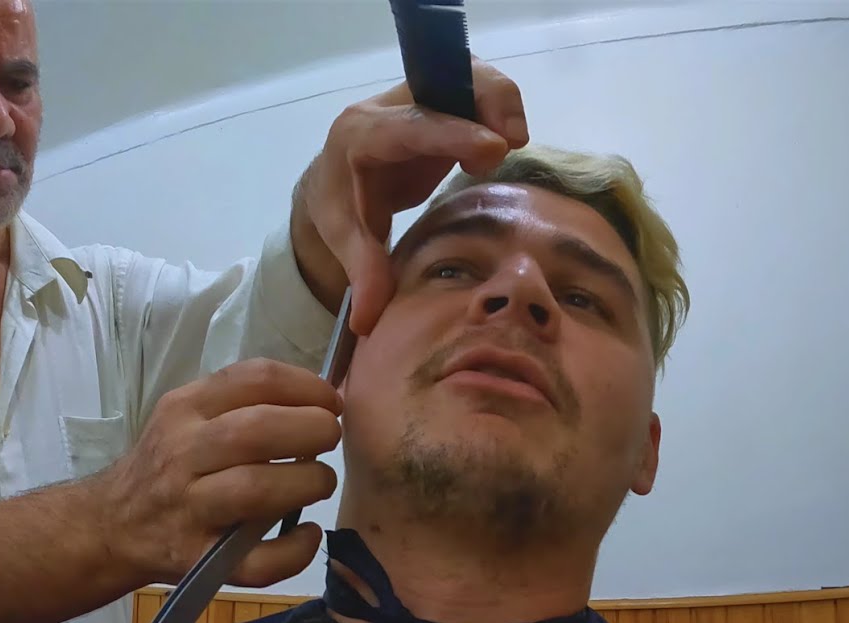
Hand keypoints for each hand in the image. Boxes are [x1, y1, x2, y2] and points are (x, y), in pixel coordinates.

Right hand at [99, 358, 341, 586]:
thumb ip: (240, 402)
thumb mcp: (186, 415)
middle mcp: (182, 454)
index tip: (329, 402)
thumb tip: (320, 400)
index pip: (254, 379)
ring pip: (256, 490)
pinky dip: (294, 549)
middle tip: (329, 439)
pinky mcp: (197, 560)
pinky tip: (307, 534)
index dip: (306, 387)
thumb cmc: (165, 463)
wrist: (111, 525)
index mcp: (184, 409)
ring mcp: (188, 510)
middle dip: (311, 430)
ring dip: (307, 483)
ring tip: (320, 482)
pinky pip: (256, 561)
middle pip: (257, 431)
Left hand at [291, 58, 529, 335]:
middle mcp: (388, 107)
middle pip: (445, 80)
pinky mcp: (440, 101)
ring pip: (468, 75)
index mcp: (359, 135)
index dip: (453, 132)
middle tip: (513, 143)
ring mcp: (417, 98)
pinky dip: (498, 108)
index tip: (495, 147)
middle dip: (487, 101)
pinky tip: (501, 145)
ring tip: (512, 145)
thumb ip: (363, 274)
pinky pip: (477, 88)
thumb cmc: (339, 209)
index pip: (412, 126)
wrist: (335, 183)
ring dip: (498, 102)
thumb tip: (370, 322)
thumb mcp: (346, 240)